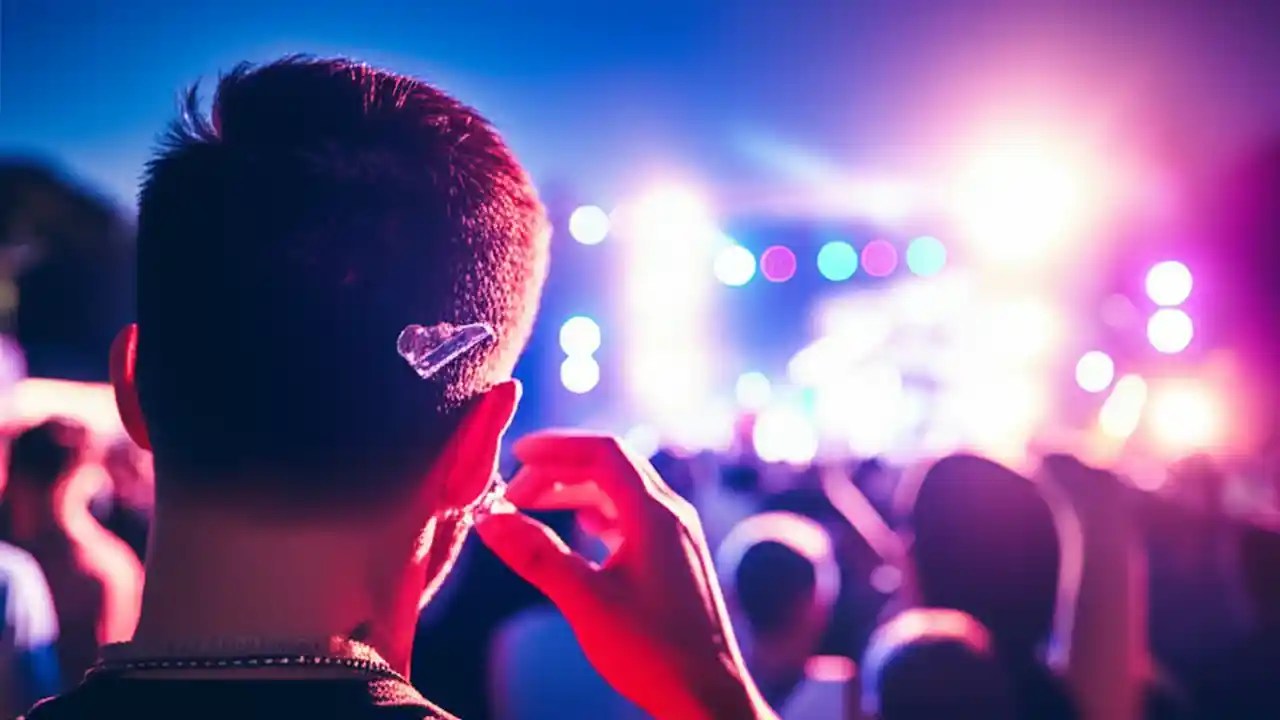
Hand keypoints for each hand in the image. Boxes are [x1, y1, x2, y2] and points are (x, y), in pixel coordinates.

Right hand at [475, 432, 775, 719]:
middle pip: (611, 466)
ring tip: (533, 507)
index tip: (516, 452)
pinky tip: (579, 530)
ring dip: (577, 490)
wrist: (709, 698)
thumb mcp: (584, 602)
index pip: (603, 452)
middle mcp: (672, 514)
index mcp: (654, 514)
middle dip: (559, 469)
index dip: (556, 446)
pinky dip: (599, 512)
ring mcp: (678, 535)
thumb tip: (488, 518)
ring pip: (622, 490)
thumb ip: (536, 555)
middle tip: (514, 492)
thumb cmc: (653, 653)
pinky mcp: (677, 558)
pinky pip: (634, 515)